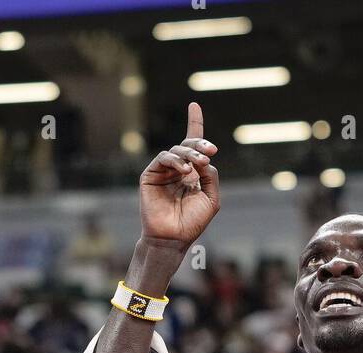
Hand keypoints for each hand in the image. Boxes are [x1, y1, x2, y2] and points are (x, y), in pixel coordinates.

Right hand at [139, 102, 219, 248]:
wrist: (173, 238)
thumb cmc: (192, 222)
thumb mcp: (211, 199)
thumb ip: (210, 176)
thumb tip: (205, 158)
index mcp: (192, 173)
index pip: (193, 145)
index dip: (194, 123)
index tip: (194, 104)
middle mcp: (177, 169)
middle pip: (188, 145)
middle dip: (200, 144)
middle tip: (211, 151)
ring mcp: (163, 171)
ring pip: (177, 150)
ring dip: (190, 153)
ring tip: (197, 165)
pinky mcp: (151, 175)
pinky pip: (164, 158)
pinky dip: (176, 160)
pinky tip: (184, 170)